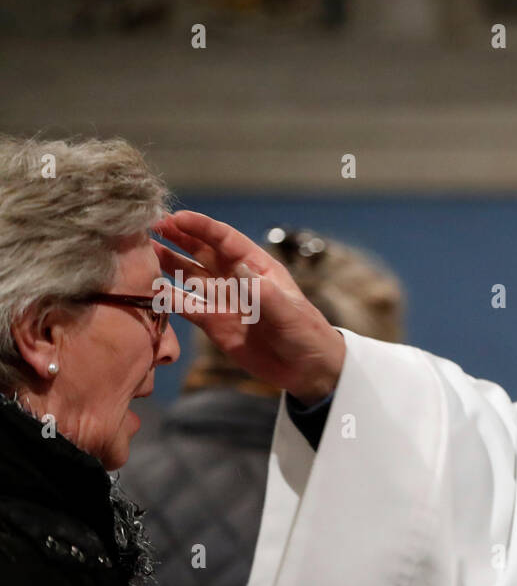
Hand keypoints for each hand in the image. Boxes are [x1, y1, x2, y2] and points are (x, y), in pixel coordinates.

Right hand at [152, 210, 345, 402]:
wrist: (307, 369)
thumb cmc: (306, 333)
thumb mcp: (290, 313)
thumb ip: (266, 296)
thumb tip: (243, 275)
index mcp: (257, 267)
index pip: (225, 239)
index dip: (201, 227)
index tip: (176, 216)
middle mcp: (236, 279)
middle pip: (201, 250)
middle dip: (177, 236)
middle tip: (148, 224)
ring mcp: (223, 299)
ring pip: (188, 274)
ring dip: (166, 261)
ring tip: (140, 248)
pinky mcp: (214, 323)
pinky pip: (186, 305)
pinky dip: (166, 297)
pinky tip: (146, 287)